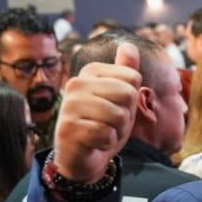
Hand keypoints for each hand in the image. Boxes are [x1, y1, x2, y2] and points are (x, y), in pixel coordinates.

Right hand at [52, 42, 140, 182]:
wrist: (81, 156)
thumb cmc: (103, 124)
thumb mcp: (119, 97)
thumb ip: (125, 71)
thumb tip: (129, 45)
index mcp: (90, 71)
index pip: (133, 78)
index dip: (131, 99)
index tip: (115, 107)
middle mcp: (76, 83)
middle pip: (128, 95)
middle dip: (126, 116)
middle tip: (109, 123)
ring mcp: (69, 105)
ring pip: (118, 116)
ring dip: (116, 131)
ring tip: (101, 133)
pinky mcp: (68, 129)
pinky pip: (106, 134)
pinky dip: (106, 143)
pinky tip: (94, 143)